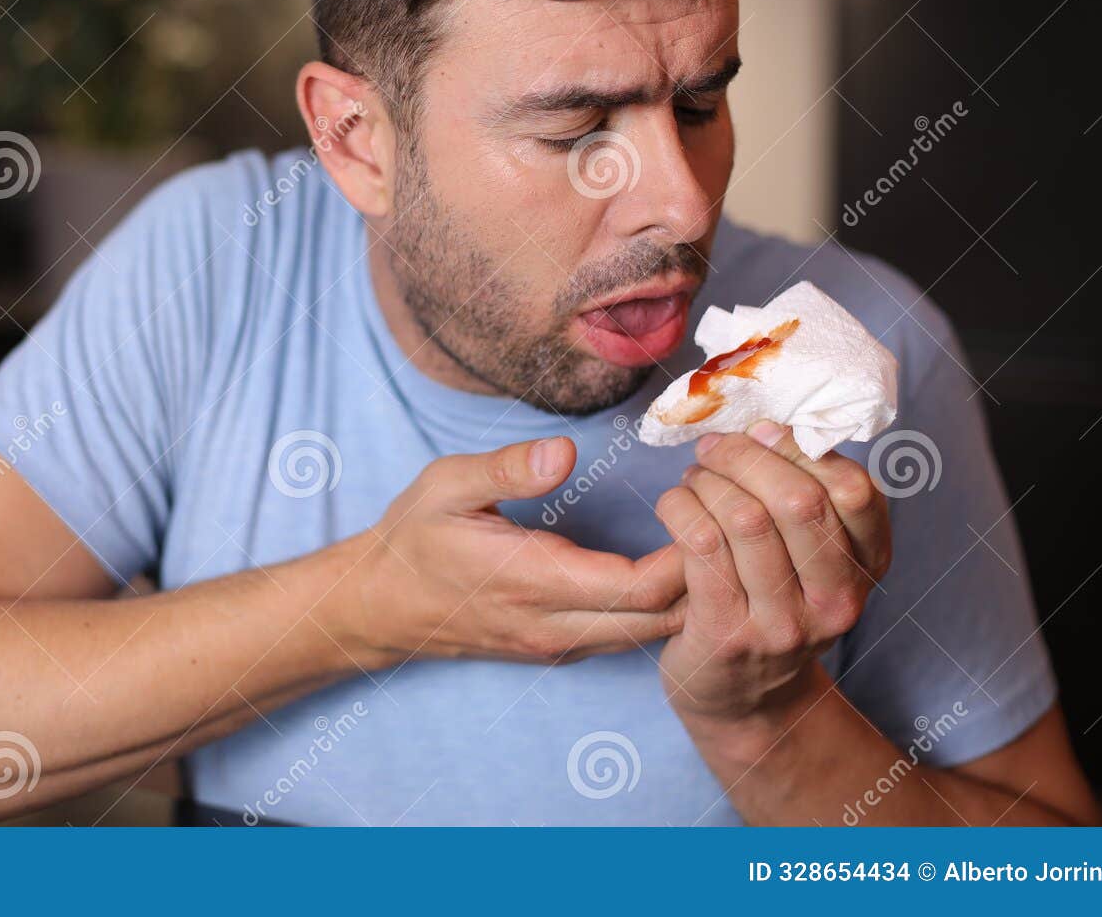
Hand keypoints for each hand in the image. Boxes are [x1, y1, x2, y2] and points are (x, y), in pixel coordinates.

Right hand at [331, 436, 686, 666]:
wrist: (379, 606)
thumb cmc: (413, 539)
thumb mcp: (445, 485)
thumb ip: (507, 467)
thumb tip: (564, 453)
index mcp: (532, 581)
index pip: (639, 587)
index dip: (686, 552)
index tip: (699, 500)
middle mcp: (554, 627)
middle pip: (662, 621)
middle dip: (703, 575)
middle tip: (722, 516)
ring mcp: (558, 645)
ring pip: (651, 636)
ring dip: (689, 595)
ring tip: (707, 535)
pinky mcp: (559, 649)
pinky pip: (629, 638)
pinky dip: (663, 608)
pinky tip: (674, 566)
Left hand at [653, 421, 889, 742]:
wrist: (744, 699)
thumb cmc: (773, 605)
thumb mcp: (815, 562)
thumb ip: (811, 501)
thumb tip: (769, 425)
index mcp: (867, 570)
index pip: (855, 491)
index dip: (802, 448)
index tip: (762, 432)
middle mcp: (835, 601)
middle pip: (798, 500)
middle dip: (745, 457)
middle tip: (713, 449)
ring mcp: (783, 623)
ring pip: (745, 517)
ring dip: (708, 481)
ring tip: (693, 478)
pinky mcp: (728, 634)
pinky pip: (700, 544)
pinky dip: (679, 507)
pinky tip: (673, 504)